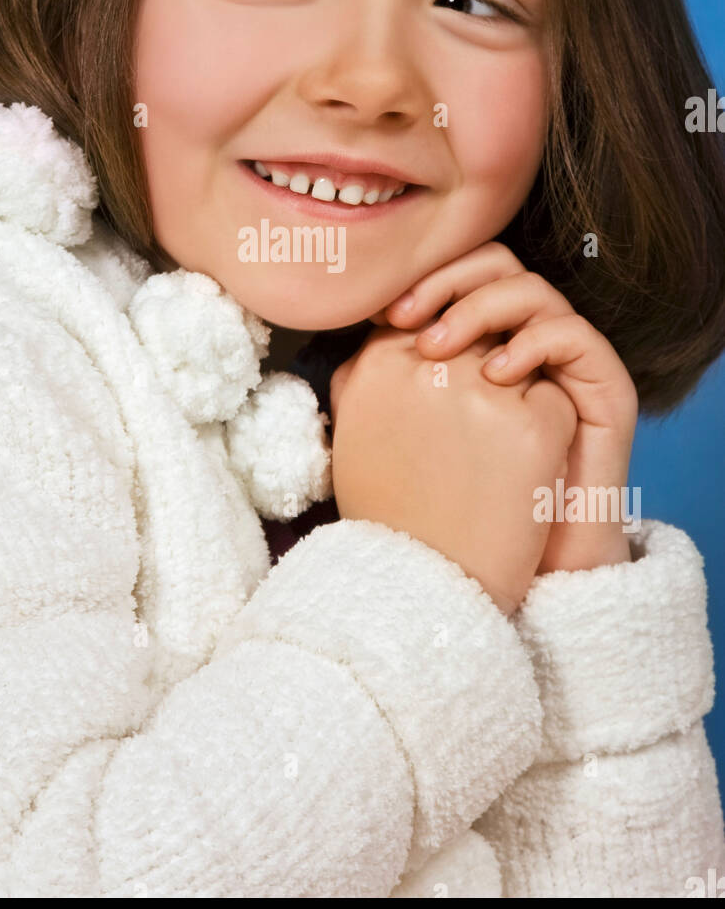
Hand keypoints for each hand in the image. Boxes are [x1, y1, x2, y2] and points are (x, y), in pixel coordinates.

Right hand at [329, 325, 577, 614]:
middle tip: (467, 445)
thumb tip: (390, 325)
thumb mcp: (353, 433)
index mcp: (376, 364)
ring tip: (489, 463)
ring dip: (515, 401)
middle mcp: (427, 366)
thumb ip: (365, 371)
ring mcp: (483, 391)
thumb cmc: (392, 512)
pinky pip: (556, 401)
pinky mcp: (535, 423)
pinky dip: (547, 438)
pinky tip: (518, 480)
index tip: (438, 408)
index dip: (442, 360)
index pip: (426, 320)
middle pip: (478, 335)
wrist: (430, 588)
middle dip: (481, 377)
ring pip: (520, 361)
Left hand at [375, 242, 638, 572]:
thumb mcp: (411, 429)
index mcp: (482, 338)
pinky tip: (495, 375)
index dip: (419, 280)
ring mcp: (565, 358)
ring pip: (531, 289)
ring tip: (439, 349)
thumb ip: (392, 378)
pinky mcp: (601, 384)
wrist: (517, 562)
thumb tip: (360, 327)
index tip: (378, 310)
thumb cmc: (457, 501)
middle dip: (444, 281)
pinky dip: (532, 341)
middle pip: (494, 264)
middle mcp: (525, 337)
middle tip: (403, 319)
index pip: (458, 274)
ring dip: (479, 308)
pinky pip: (572, 334)